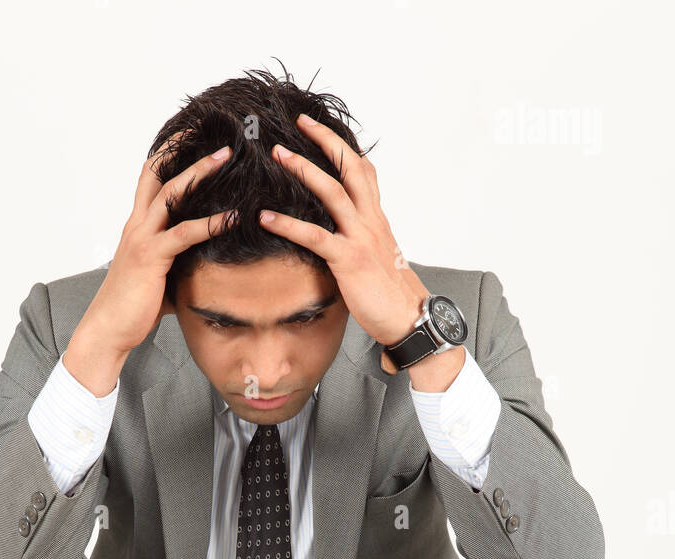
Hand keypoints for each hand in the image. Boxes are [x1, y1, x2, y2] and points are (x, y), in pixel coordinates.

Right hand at [64, 136, 236, 394]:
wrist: (108, 329)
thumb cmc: (134, 307)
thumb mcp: (162, 277)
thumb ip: (181, 263)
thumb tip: (209, 266)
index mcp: (138, 226)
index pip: (152, 179)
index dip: (169, 154)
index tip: (192, 135)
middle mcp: (137, 225)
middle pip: (161, 174)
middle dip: (186, 150)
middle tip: (215, 133)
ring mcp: (142, 239)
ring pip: (171, 194)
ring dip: (199, 173)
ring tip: (227, 158)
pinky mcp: (151, 258)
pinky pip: (183, 235)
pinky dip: (209, 224)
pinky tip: (231, 218)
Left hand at [259, 113, 430, 347]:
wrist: (409, 318)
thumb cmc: (391, 294)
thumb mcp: (378, 258)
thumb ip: (361, 240)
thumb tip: (343, 236)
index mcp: (377, 219)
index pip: (364, 171)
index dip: (344, 148)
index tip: (322, 130)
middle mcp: (371, 220)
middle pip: (349, 167)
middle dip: (325, 141)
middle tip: (300, 123)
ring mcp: (361, 238)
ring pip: (332, 192)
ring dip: (303, 170)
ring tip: (279, 155)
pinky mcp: (349, 260)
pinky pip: (314, 236)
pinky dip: (287, 224)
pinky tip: (265, 217)